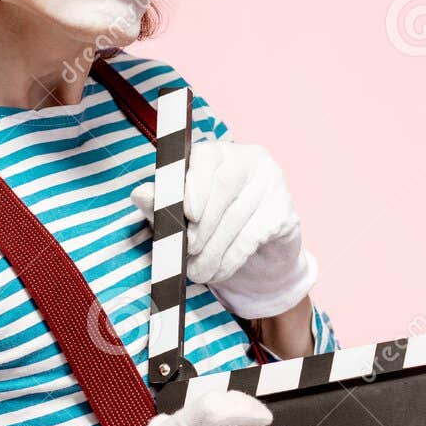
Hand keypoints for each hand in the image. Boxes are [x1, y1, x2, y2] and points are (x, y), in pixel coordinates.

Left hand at [132, 140, 318, 318]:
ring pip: (238, 215)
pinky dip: (232, 258)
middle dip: (202, 224)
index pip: (206, 156)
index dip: (195, 183)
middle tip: (187, 252)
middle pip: (224, 186)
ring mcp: (272, 183)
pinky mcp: (285, 212)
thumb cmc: (212, 229)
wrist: (257, 258)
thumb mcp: (181, 217)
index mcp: (218, 153)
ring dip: (213, 249)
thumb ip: (161, 204)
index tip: (187, 213)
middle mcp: (249, 159)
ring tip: (197, 272)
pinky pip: (254, 235)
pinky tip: (219, 272)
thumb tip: (139, 194)